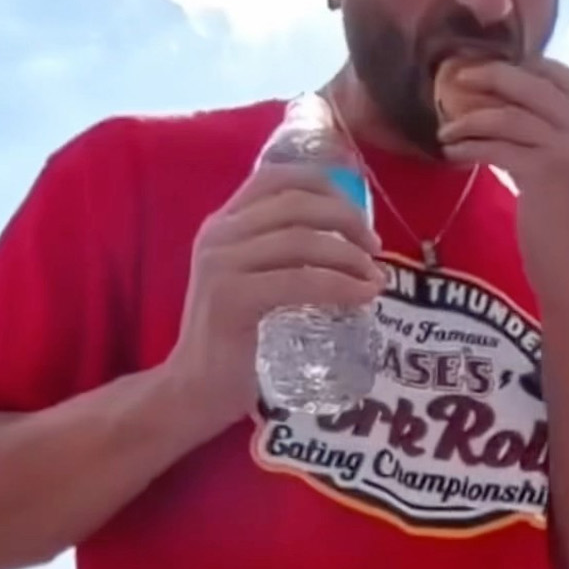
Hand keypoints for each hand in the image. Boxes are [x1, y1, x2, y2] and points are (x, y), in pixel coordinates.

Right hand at [166, 163, 383, 435]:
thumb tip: (348, 239)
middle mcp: (218, 235)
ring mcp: (221, 265)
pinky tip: (361, 297)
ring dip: (348, 255)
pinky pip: (298, 282)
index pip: (276, 177)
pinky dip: (339, 286)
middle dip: (346, 219)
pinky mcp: (232, 299)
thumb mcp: (254, 282)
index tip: (358, 213)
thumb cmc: (233, 342)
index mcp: (222, 223)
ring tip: (373, 278)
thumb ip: (281, 255)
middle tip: (374, 248)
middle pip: (296, 204)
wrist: (194, 392)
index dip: (325, 185)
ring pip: (300, 241)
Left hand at [439, 60, 568, 313]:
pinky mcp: (545, 172)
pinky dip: (468, 144)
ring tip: (446, 129)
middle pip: (538, 83)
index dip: (531, 66)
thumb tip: (517, 114)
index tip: (497, 71)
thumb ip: (561, 142)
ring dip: (471, 117)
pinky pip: (496, 144)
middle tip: (459, 79)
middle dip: (493, 76)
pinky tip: (452, 151)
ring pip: (511, 114)